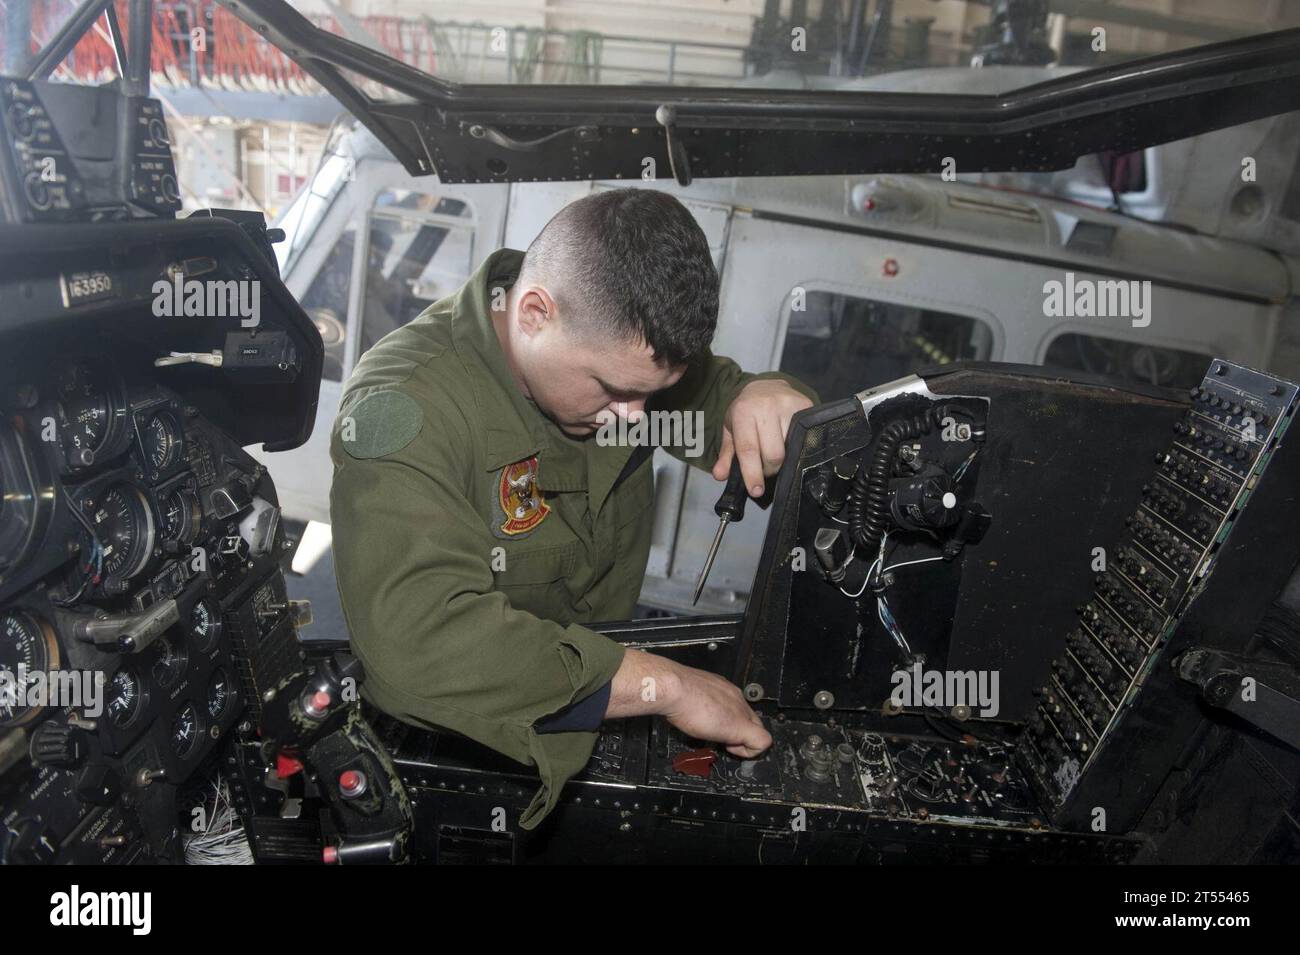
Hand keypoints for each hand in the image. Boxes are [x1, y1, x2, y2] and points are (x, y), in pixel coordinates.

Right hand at [662, 664, 771, 757]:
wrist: (676, 688)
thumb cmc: (677, 692)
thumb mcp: (687, 695)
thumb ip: (694, 701)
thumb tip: (689, 709)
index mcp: (722, 689)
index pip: (737, 707)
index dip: (729, 723)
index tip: (717, 730)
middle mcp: (735, 697)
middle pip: (750, 718)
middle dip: (739, 733)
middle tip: (724, 741)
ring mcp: (740, 711)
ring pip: (757, 728)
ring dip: (742, 741)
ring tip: (724, 744)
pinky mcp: (742, 726)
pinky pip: (762, 742)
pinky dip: (750, 752)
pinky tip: (732, 749)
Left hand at [713, 379, 812, 497]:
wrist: (766, 385)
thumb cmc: (746, 411)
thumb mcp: (731, 430)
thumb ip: (726, 455)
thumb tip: (720, 476)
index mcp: (744, 412)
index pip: (749, 449)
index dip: (753, 473)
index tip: (756, 491)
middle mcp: (767, 406)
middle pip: (774, 454)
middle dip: (769, 469)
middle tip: (765, 467)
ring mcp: (789, 405)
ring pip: (792, 448)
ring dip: (784, 459)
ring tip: (776, 451)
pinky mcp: (806, 405)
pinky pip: (806, 437)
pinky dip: (798, 446)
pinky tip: (791, 443)